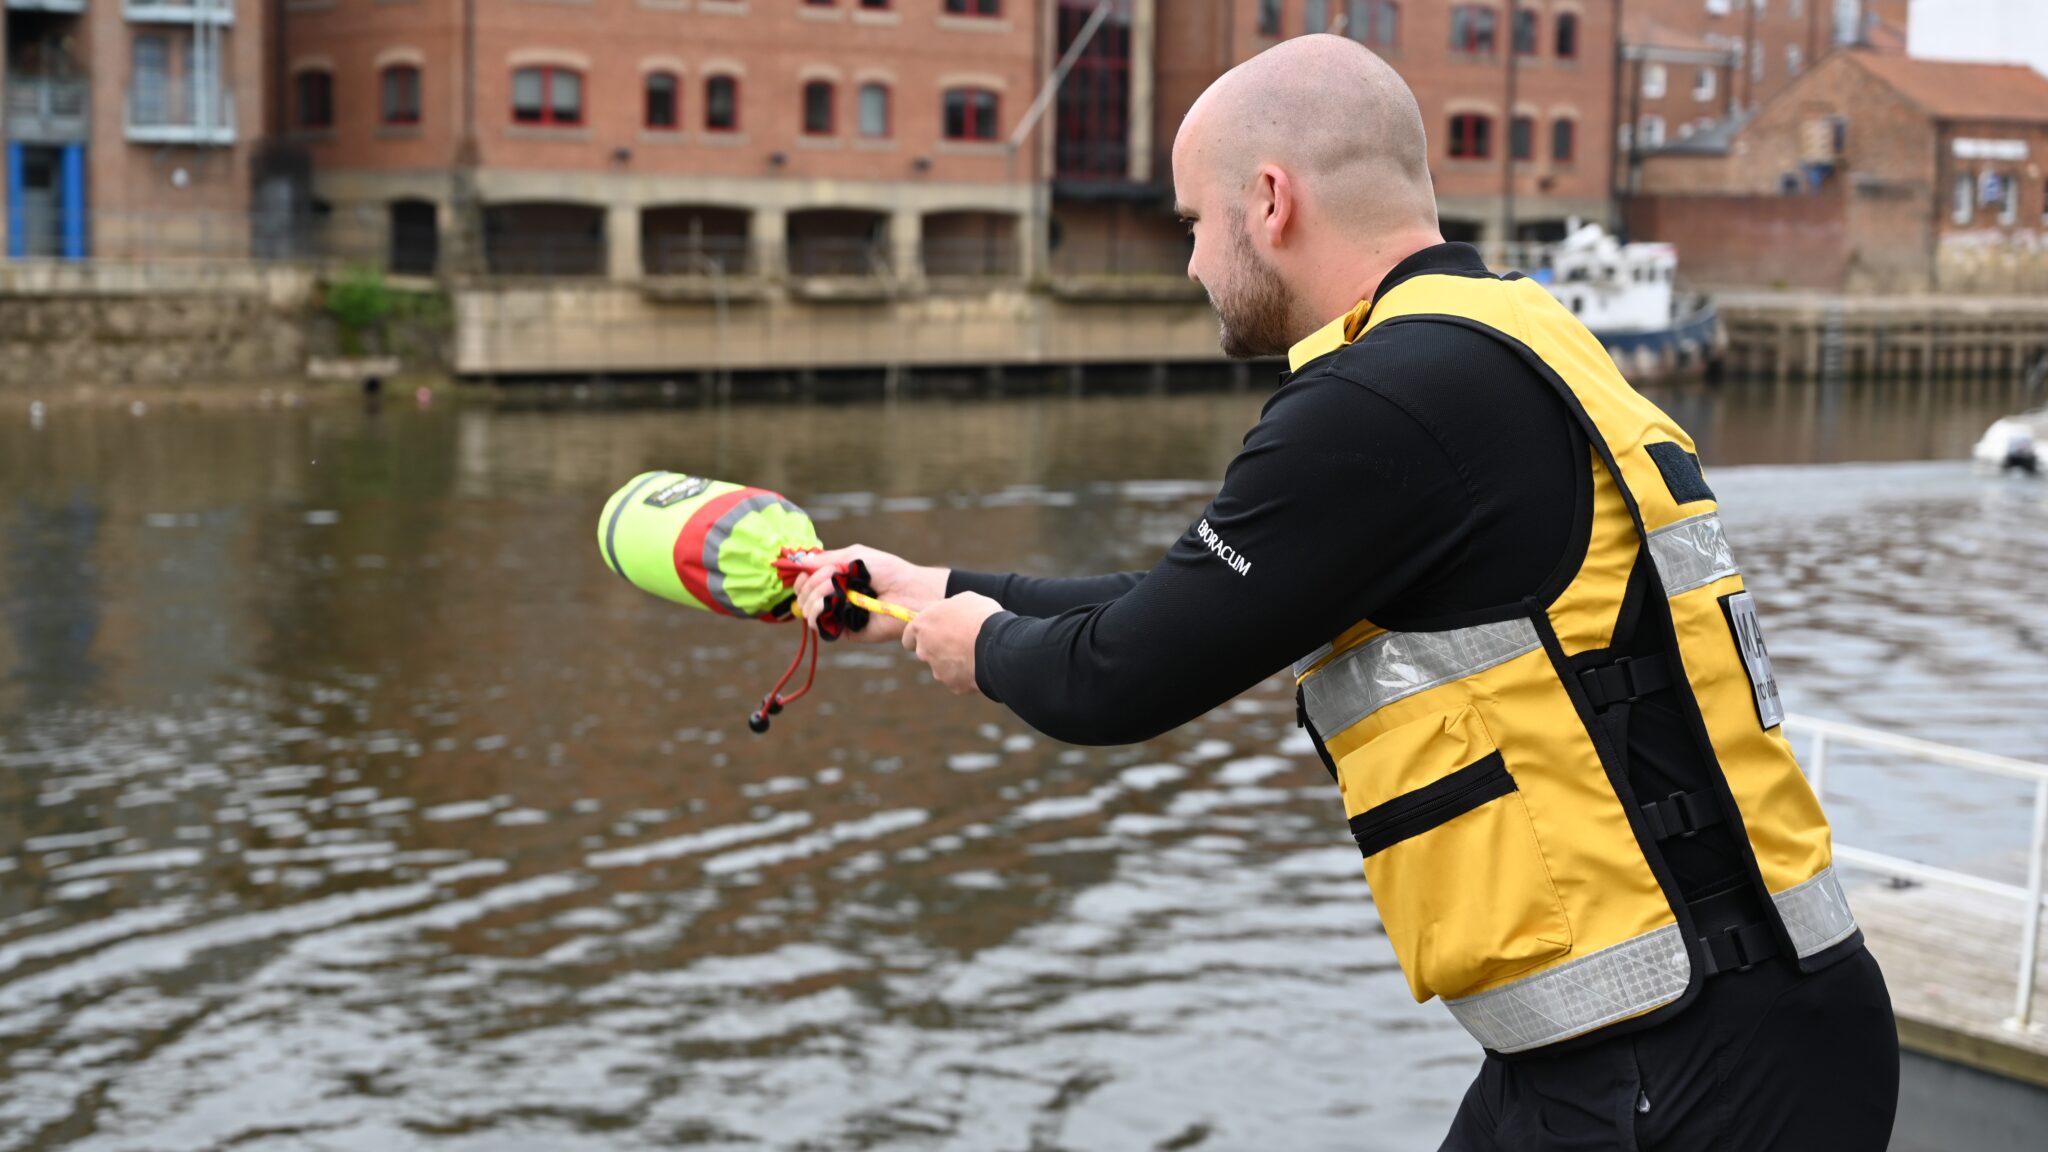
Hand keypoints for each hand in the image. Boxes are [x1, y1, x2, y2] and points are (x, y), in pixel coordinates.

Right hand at [793, 545, 948, 643]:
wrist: (909, 592)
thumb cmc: (888, 571)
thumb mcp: (854, 555)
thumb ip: (827, 558)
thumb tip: (801, 561)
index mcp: (835, 579)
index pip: (805, 580)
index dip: (800, 576)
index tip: (804, 570)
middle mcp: (834, 597)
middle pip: (803, 594)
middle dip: (810, 583)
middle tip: (831, 576)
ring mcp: (837, 614)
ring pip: (807, 609)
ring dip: (815, 595)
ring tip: (834, 588)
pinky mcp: (844, 630)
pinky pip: (820, 625)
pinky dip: (817, 612)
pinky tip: (827, 604)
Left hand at [901, 591, 1002, 694]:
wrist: (996, 645)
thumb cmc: (980, 616)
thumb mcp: (963, 601)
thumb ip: (949, 610)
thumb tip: (951, 614)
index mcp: (922, 626)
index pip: (908, 637)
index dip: (921, 635)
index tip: (932, 634)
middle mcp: (924, 651)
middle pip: (927, 653)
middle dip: (940, 649)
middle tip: (961, 641)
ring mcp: (938, 671)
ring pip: (943, 667)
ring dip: (956, 661)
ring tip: (977, 651)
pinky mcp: (954, 685)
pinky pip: (960, 679)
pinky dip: (968, 673)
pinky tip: (983, 664)